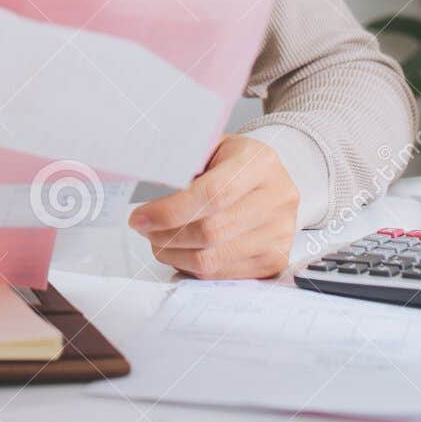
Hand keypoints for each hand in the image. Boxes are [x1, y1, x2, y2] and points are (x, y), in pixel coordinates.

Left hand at [127, 134, 298, 278]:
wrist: (268, 179)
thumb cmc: (231, 162)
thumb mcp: (210, 147)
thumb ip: (182, 162)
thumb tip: (144, 181)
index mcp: (259, 162)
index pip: (212, 193)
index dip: (170, 210)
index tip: (139, 217)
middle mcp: (277, 197)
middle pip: (212, 230)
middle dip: (167, 235)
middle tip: (145, 229)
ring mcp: (280, 232)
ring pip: (214, 258)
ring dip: (175, 254)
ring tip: (158, 240)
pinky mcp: (275, 259)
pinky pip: (223, 274)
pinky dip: (192, 266)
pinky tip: (180, 251)